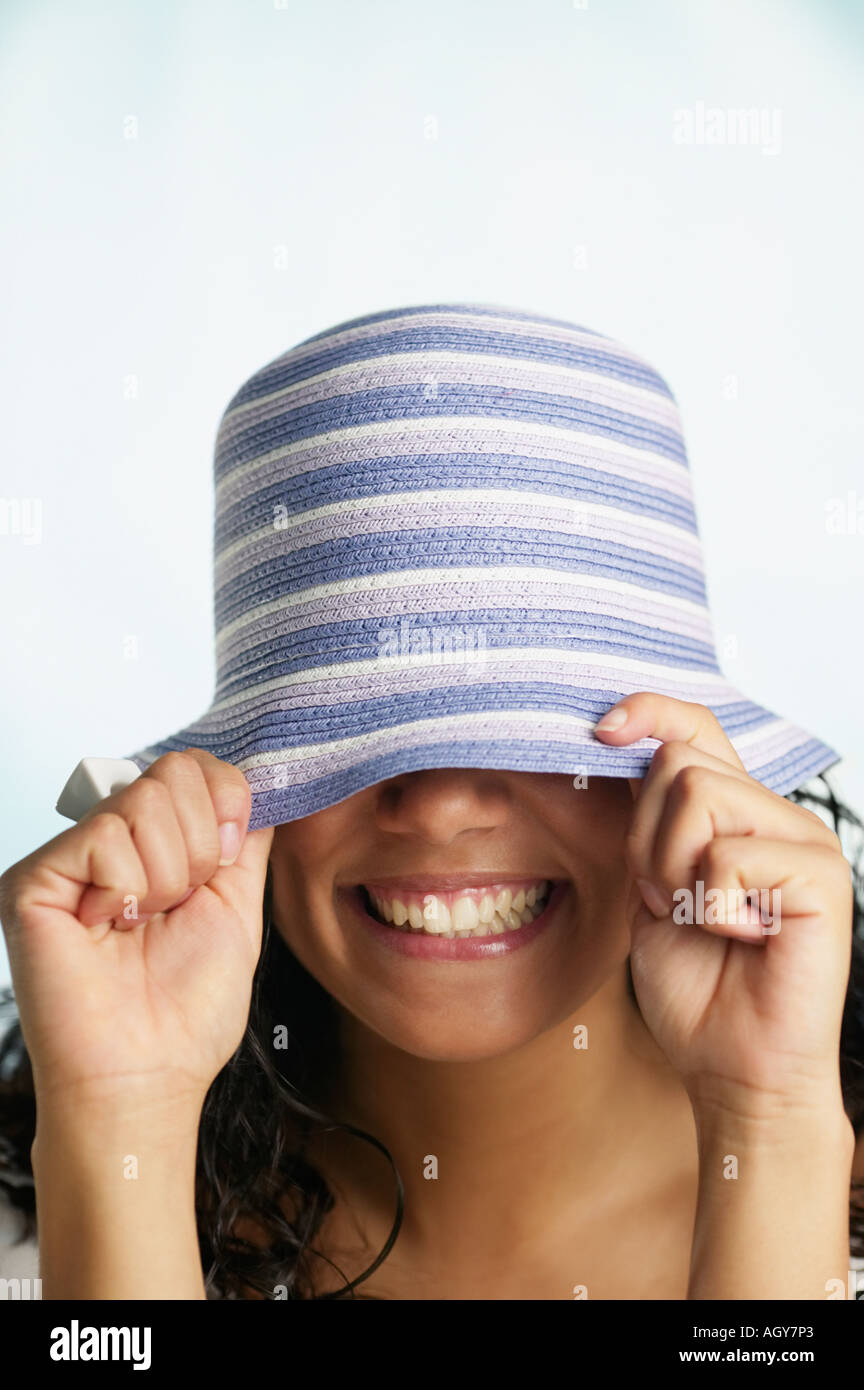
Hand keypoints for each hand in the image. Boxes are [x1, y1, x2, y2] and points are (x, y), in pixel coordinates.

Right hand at [0, 749, 273, 1111]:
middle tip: (175, 907)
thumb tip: (262, 780)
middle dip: (200, 847)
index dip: (226, 804)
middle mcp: (111, 840)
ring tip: (141, 924)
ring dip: (167, 876)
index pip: (195, 766)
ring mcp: (71, 857)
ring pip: (143, 800)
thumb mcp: (238, 905)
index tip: (223, 863)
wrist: (147, 1071)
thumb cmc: (187, 1008)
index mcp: (158, 843)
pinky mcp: (36, 878)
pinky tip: (109, 928)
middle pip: (174, 772)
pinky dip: (128, 888)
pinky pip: (106, 836)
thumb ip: (247, 837)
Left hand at [594, 693, 853, 1123]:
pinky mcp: (823, 874)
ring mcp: (805, 839)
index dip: (648, 712)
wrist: (733, 1068)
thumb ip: (647, 823)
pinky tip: (741, 938)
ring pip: (698, 794)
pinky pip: (728, 856)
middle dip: (646, 838)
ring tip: (704, 918)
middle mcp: (775, 815)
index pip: (696, 728)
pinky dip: (711, 907)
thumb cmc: (696, 987)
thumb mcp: (650, 888)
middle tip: (670, 900)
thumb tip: (621, 745)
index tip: (601, 729)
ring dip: (674, 869)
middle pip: (679, 762)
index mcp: (736, 814)